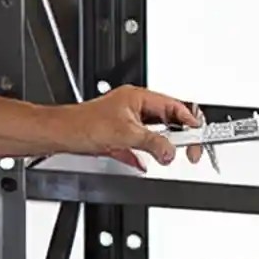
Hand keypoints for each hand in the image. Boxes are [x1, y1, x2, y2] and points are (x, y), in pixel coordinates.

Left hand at [55, 85, 203, 169]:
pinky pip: (141, 144)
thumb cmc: (84, 124)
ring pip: (155, 133)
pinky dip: (146, 154)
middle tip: (188, 150)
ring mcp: (128, 120)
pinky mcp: (120, 135)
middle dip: (178, 136)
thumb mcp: (127, 134)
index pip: (176, 107)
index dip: (190, 122)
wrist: (60, 135)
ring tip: (166, 155)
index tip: (198, 137)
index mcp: (139, 97)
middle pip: (168, 120)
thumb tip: (171, 151)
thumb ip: (154, 143)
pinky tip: (145, 162)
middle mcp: (135, 106)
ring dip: (161, 146)